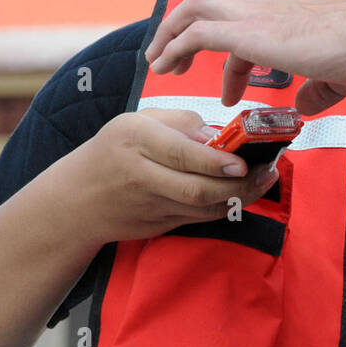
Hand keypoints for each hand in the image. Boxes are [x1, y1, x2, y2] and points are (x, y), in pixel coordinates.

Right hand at [51, 109, 281, 246]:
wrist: (77, 199)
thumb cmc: (117, 148)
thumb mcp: (141, 121)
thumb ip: (183, 122)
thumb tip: (221, 137)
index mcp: (135, 138)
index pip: (180, 153)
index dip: (215, 161)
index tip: (243, 161)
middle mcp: (141, 174)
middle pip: (196, 188)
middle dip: (239, 184)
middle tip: (268, 170)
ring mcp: (150, 205)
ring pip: (203, 208)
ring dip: (241, 197)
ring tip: (265, 179)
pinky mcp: (158, 225)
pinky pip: (200, 218)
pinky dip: (226, 207)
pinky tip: (245, 192)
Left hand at [143, 0, 345, 112]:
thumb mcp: (334, 77)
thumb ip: (316, 92)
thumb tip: (302, 107)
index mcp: (283, 16)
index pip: (240, 26)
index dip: (227, 59)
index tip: (228, 89)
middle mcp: (264, 10)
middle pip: (205, 1)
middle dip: (179, 28)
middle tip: (167, 60)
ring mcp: (255, 18)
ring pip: (194, 9)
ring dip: (170, 34)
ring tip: (157, 63)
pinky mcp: (251, 33)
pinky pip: (199, 34)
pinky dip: (177, 47)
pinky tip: (167, 67)